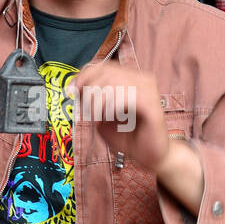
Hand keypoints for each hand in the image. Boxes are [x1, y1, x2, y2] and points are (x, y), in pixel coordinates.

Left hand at [69, 62, 205, 213]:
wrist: (152, 157)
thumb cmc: (129, 138)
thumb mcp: (102, 117)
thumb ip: (90, 101)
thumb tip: (75, 87)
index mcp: (131, 79)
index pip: (104, 66)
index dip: (85, 75)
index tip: (72, 90)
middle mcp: (142, 80)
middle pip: (107, 72)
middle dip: (90, 90)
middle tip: (86, 110)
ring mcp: (149, 91)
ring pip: (115, 82)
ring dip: (99, 101)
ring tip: (97, 117)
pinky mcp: (152, 105)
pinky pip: (126, 97)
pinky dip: (111, 107)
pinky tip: (108, 117)